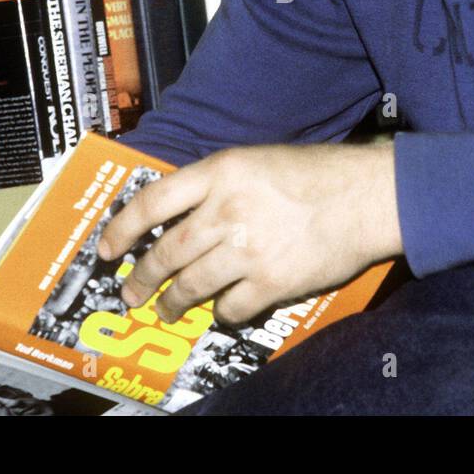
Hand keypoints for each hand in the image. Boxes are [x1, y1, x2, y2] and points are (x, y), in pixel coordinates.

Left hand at [96, 140, 401, 326]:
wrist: (366, 196)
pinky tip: (223, 311)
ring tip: (167, 310)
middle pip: (165, 252)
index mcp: (219, 171)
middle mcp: (226, 210)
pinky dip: (221, 313)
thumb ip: (215, 183)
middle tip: (132, 293)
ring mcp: (247, 249)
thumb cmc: (316, 174)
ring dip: (174, 303)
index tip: (107, 249)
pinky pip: (230, 308)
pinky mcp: (271, 281)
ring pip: (191, 286)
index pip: (152, 202)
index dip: (121, 229)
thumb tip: (177, 213)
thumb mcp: (255, 160)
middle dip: (142, 279)